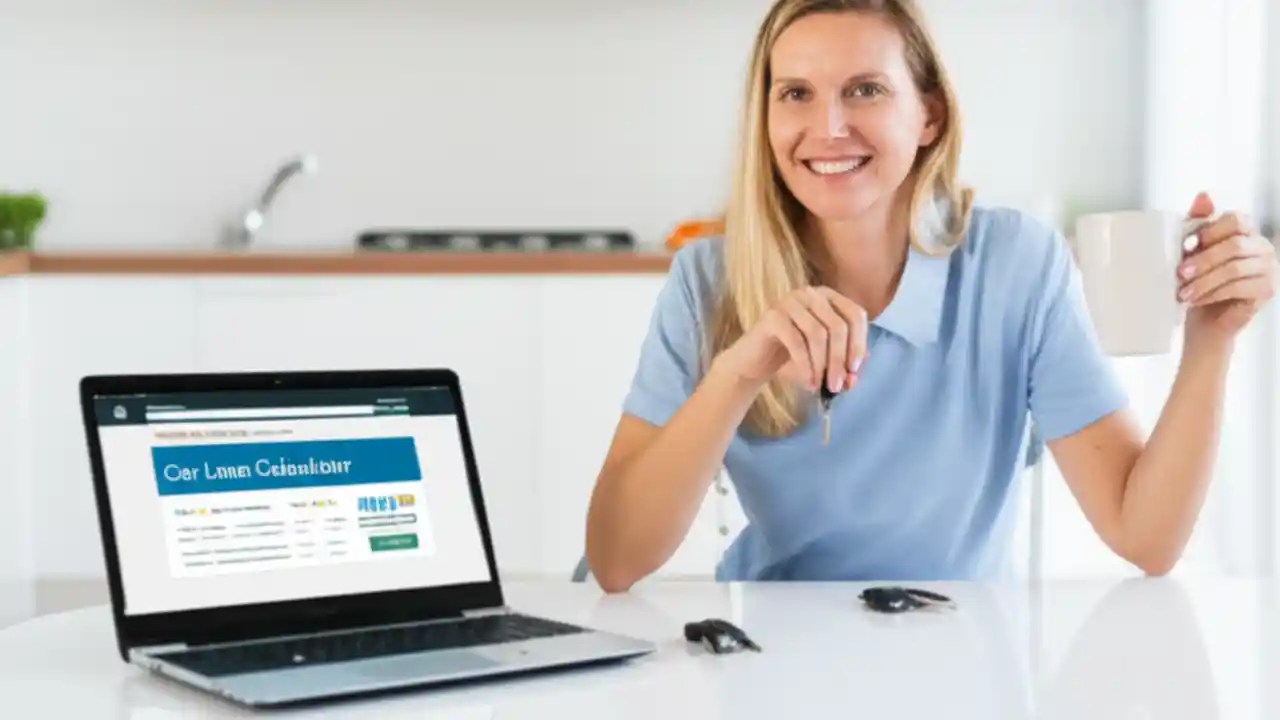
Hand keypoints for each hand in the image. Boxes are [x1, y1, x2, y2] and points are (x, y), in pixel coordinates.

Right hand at [714, 286, 867, 393]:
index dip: (859, 344)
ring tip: (822, 387)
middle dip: (840, 360)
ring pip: (818, 334)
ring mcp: (790, 301)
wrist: (754, 361)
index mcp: (828, 297)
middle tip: (837, 386)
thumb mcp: (824, 359)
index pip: (855, 315)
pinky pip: (797, 342)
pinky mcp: (773, 315)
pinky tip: (808, 383)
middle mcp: (810, 293)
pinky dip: (806, 366)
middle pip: (838, 325)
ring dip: (823, 365)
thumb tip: (854, 376)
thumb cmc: (793, 357)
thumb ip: (843, 364)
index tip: (854, 371)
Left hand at [1177, 192, 1276, 348]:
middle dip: (1203, 259)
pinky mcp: (1268, 290)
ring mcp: (1269, 268)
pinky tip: (1196, 300)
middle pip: (1234, 245)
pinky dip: (1213, 293)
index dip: (1211, 230)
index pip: (1236, 219)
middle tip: (1181, 273)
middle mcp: (1262, 247)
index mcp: (1246, 232)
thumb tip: (1204, 195)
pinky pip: (1238, 287)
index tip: (1187, 245)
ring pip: (1234, 268)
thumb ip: (1198, 223)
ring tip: (1183, 292)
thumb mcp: (1192, 251)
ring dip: (1204, 280)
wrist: (1204, 322)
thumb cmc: (1198, 283)